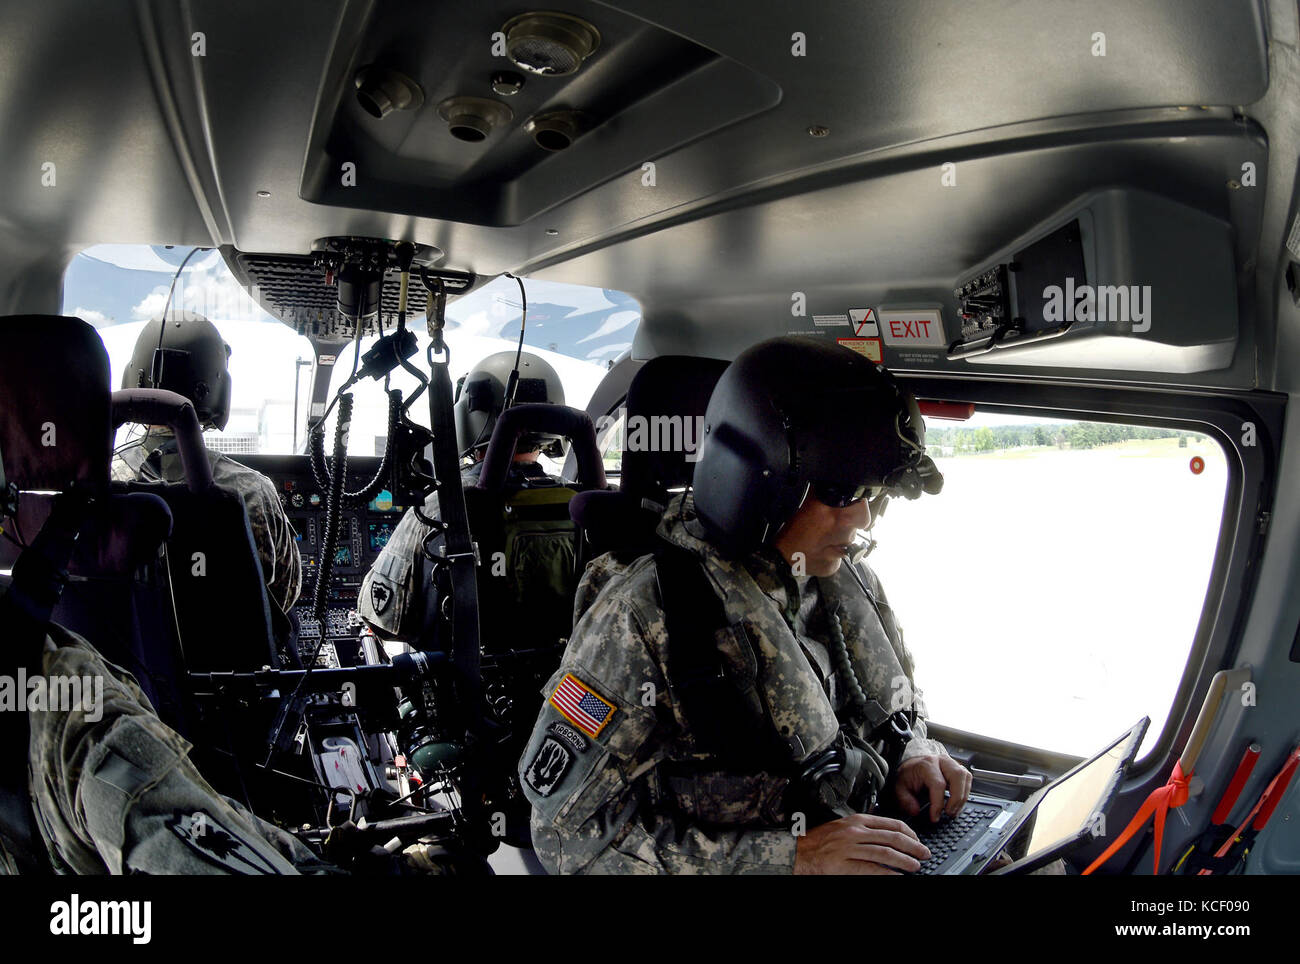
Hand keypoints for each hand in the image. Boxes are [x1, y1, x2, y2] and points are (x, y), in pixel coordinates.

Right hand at [793, 813, 929, 874]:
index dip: (909, 833)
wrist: (799, 852)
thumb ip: (863, 828)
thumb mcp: (843, 826)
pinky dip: (887, 874)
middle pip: (892, 838)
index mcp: (857, 820)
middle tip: (924, 853)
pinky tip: (897, 876)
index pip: (891, 824)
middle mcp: (855, 832)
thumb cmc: (819, 840)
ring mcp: (850, 849)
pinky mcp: (845, 865)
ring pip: (885, 853)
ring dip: (904, 861)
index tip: (917, 840)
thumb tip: (887, 835)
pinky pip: (872, 870)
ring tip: (915, 866)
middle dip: (912, 847)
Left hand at [893, 754, 971, 822]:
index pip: (938, 784)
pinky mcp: (958, 768)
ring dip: (962, 797)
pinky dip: (965, 793)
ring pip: (966, 777)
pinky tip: (956, 803)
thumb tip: (915, 810)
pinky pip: (967, 779)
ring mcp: (951, 763)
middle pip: (958, 776)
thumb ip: (904, 800)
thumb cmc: (908, 775)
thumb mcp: (899, 787)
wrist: (911, 764)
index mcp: (926, 764)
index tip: (934, 817)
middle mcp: (941, 761)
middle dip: (956, 798)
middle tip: (949, 813)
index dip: (938, 804)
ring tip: (953, 810)